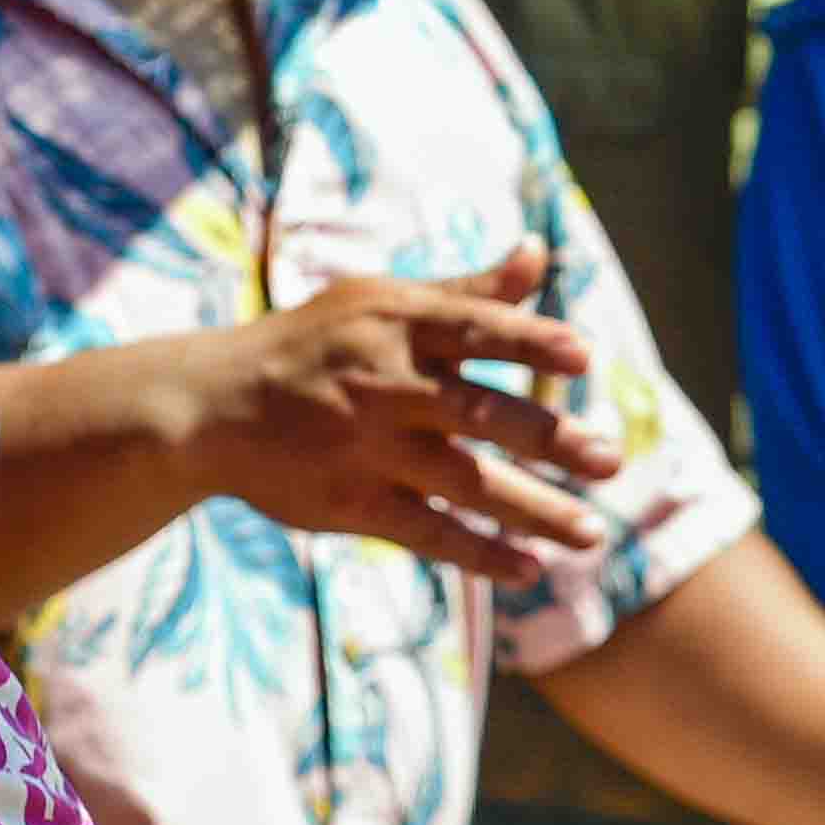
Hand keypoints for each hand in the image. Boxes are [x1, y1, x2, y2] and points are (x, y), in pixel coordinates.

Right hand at [188, 242, 621, 577]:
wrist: (213, 405)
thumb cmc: (314, 344)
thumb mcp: (380, 301)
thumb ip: (467, 291)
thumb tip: (540, 253)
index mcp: (396, 325)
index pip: (475, 330)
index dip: (530, 341)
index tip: (584, 356)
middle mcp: (386, 385)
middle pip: (481, 413)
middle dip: (551, 439)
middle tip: (611, 459)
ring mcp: (369, 448)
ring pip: (466, 482)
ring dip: (535, 510)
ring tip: (592, 534)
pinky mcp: (352, 502)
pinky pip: (428, 532)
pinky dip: (480, 554)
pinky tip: (529, 571)